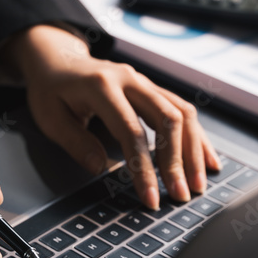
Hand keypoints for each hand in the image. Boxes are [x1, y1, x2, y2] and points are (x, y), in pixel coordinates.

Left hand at [0, 25, 220, 209]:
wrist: (57, 59)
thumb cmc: (51, 90)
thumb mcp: (50, 117)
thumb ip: (76, 142)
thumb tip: (102, 169)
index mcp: (102, 86)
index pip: (132, 132)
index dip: (144, 168)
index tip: (151, 198)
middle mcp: (130, 79)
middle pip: (167, 120)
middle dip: (177, 162)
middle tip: (181, 195)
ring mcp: (144, 81)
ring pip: (182, 113)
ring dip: (194, 151)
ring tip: (199, 183)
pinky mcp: (153, 88)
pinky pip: (182, 109)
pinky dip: (197, 136)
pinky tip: (207, 160)